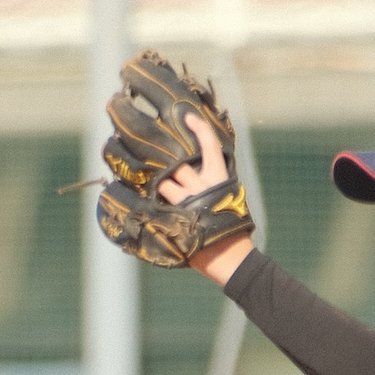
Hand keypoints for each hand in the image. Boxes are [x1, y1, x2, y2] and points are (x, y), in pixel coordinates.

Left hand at [158, 115, 253, 285]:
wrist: (230, 257)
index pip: (210, 146)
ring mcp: (188, 202)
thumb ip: (214, 183)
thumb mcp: (228, 198)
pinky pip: (157, 206)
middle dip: (168, 164)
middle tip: (157, 160)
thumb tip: (202, 169)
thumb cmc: (231, 227)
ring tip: (156, 190)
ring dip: (160, 187)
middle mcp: (203, 186)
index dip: (199, 130)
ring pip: (165, 184)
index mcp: (219, 178)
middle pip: (179, 165)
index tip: (187, 118)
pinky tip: (142, 204)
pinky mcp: (177, 219)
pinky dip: (151, 204)